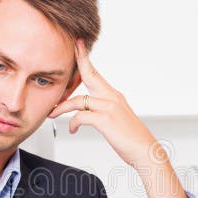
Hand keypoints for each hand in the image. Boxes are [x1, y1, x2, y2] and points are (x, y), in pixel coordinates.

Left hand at [49, 40, 189, 197]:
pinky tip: (73, 129)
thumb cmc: (131, 138)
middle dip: (78, 61)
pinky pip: (80, 117)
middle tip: (67, 49)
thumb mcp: (117, 118)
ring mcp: (109, 107)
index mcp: (114, 96)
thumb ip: (103, 110)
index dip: (85, 59)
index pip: (96, 74)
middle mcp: (112, 97)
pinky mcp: (105, 120)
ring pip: (78, 100)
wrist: (145, 151)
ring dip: (62, 107)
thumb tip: (88, 111)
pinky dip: (73, 123)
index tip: (78, 46)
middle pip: (90, 75)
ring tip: (52, 113)